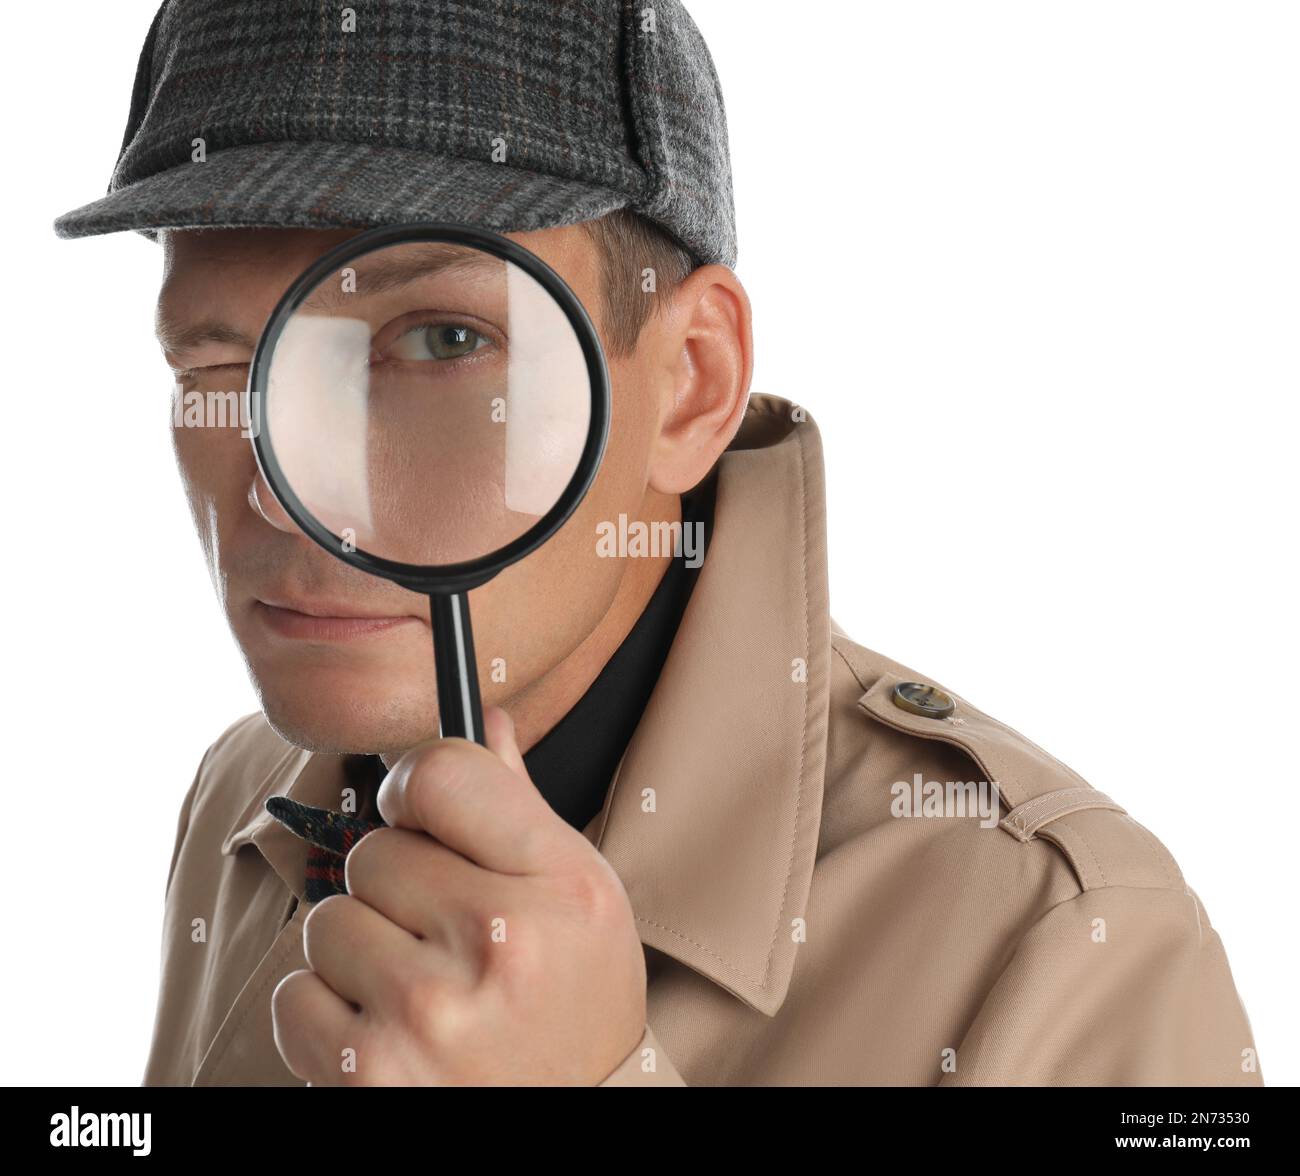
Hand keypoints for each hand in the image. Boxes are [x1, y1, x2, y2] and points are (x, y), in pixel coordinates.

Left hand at [271, 705, 646, 1084]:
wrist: (573, 1123)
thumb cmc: (574, 1000)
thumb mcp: (577, 895)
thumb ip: (515, 804)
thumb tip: (475, 716)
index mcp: (559, 885)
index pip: (439, 773)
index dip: (415, 786)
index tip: (419, 815)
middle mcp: (497, 943)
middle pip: (373, 850)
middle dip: (397, 886)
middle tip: (443, 934)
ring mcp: (427, 1013)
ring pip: (328, 920)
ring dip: (360, 950)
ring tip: (420, 990)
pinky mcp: (367, 1074)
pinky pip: (295, 995)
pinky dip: (327, 1013)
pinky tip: (387, 1032)